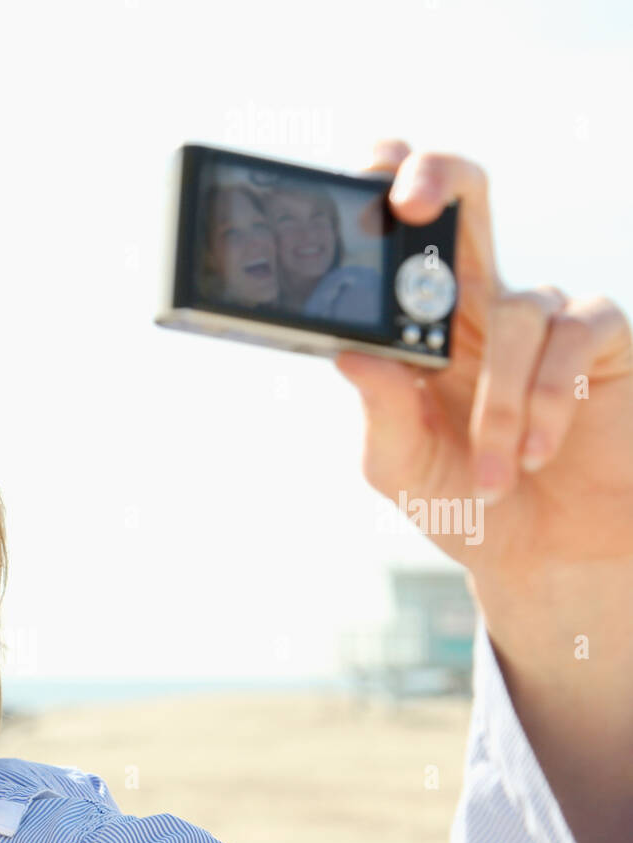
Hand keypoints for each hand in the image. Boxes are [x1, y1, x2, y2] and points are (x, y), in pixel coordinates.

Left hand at [333, 138, 632, 594]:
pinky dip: (546, 401)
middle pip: (466, 201)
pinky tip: (534, 452)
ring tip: (493, 476)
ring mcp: (546, 317)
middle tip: (408, 200)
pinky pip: (571, 338)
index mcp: (425, 327)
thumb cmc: (466, 502)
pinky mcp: (601, 338)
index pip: (404, 239)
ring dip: (496, 405)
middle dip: (437, 180)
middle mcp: (484, 305)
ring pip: (515, 313)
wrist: (545, 554)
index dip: (385, 193)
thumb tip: (350, 353)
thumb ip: (380, 412)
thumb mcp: (402, 466)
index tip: (360, 185)